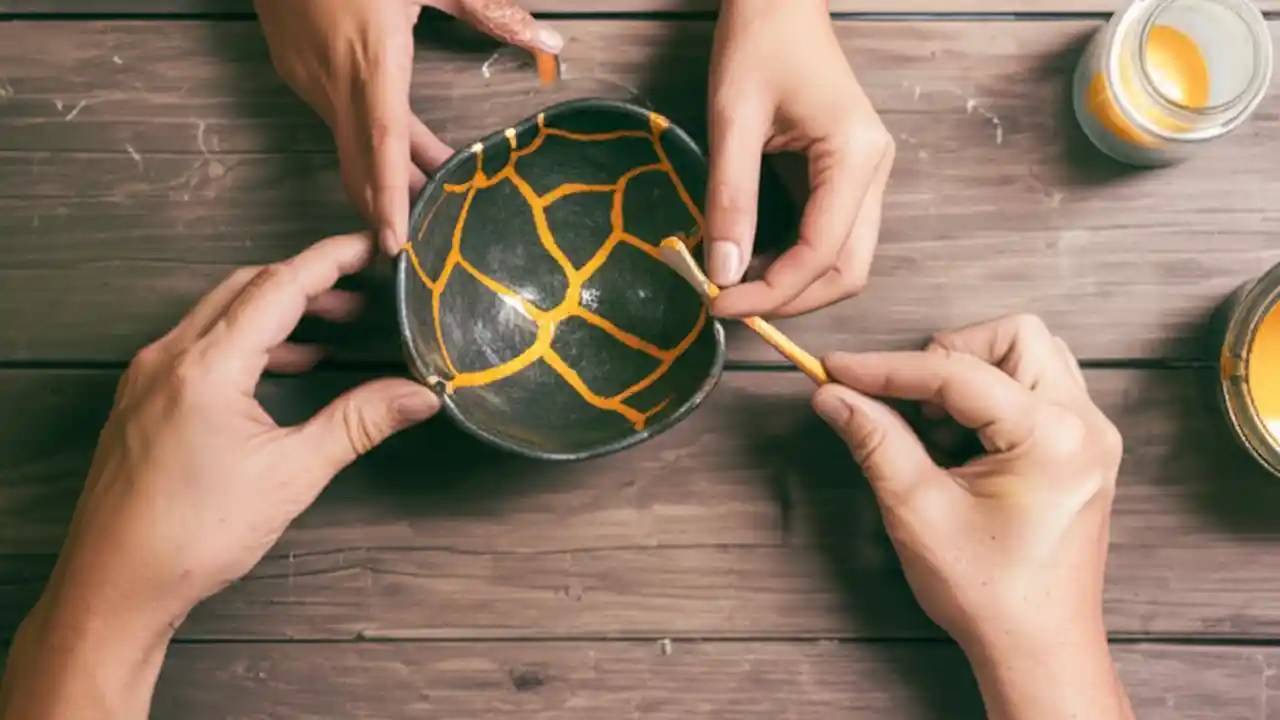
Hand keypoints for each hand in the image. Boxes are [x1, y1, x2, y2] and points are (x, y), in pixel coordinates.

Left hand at [0, 233, 439, 718]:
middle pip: (246, 287)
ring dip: (276, 311)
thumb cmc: (194, 534)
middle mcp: (169, 357)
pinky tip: (279, 370)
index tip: (370, 246)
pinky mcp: (142, 399)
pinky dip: (245, 341)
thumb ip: (357, 423)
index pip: (279, 286)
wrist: (116, 585)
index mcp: (207, 366)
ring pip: (219, 314)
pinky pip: (198, 345)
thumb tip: (418, 396)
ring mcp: (148, 376)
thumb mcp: (291, 474)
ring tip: (331, 328)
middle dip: (307, 281)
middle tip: (360, 287)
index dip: (330, 259)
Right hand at [256, 0, 562, 254]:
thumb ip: (490, 13)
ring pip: (346, 142)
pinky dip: (360, 140)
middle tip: (426, 242)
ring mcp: (306, 76)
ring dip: (381, 171)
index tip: (395, 243)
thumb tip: (551, 43)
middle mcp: (333, 78)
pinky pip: (332, 118)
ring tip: (428, 192)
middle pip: (360, 160)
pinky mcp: (294, 68)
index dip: (388, 197)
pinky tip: (390, 143)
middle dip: (389, 206)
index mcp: (372, 58)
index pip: (382, 142)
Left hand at [705, 0, 893, 317]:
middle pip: (848, 271)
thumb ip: (729, 198)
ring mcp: (868, 176)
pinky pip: (832, 238)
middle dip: (791, 300)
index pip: (823, 252)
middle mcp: (875, 172)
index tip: (719, 302)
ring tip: (736, 286)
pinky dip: (796, 262)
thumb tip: (722, 271)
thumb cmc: (758, 44)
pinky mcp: (850, 176)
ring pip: (845, 261)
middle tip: (730, 304)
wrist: (779, 1)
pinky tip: (753, 260)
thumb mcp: (733, 121)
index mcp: (856, 156)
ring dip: (794, 286)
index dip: (772, 291)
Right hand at [812, 315, 1131, 719]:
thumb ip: (875, 440)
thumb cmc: (990, 594)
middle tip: (904, 400)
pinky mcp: (1083, 448)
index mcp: (1052, 439)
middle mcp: (1085, 425)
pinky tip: (962, 440)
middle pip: (1013, 337)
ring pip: (1030, 354)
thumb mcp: (918, 512)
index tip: (837, 369)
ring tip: (936, 427)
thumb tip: (834, 395)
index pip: (957, 372)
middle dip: (946, 357)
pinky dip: (993, 395)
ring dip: (972, 372)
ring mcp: (1091, 435)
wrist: (1039, 648)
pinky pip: (1039, 386)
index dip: (888, 367)